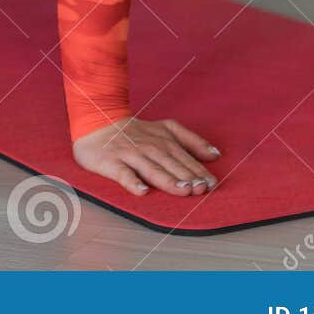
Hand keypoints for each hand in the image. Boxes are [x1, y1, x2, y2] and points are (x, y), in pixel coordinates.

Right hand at [72, 117, 221, 196]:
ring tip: (182, 190)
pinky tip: (142, 191)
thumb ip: (191, 140)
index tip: (211, 184)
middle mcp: (149, 147)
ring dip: (167, 180)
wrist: (98, 121)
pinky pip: (123, 173)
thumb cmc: (135, 131)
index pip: (184, 158)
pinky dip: (132, 182)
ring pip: (151, 169)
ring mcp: (130, 155)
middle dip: (186, 177)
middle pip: (170, 164)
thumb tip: (216, 155)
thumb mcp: (167, 128)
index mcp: (164, 140)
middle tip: (200, 189)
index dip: (198, 171)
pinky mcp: (112, 162)